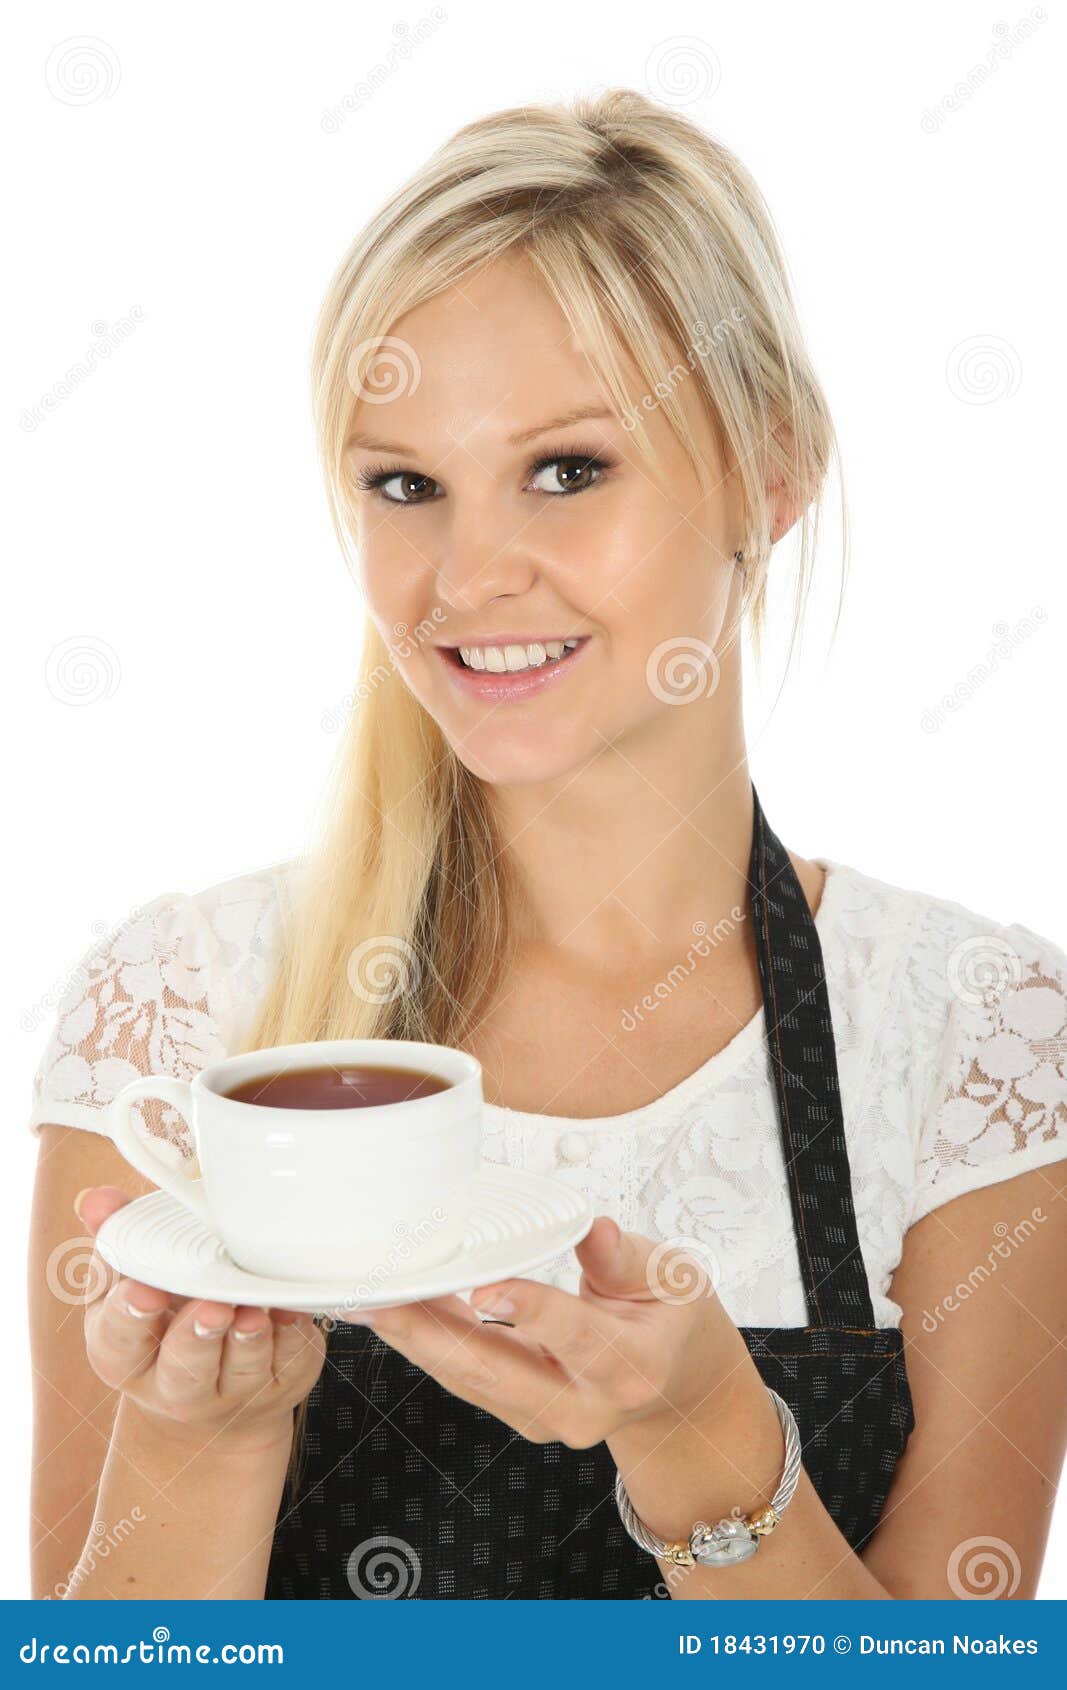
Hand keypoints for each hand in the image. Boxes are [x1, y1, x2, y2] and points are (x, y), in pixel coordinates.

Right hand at [77, 1186, 325, 1453]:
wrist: (213, 1379)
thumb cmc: (166, 1309)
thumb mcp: (130, 1276)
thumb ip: (117, 1237)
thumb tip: (97, 1200)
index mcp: (124, 1354)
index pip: (119, 1339)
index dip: (130, 1315)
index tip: (146, 1289)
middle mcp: (173, 1384)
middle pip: (183, 1370)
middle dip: (197, 1337)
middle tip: (214, 1306)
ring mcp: (230, 1390)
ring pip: (239, 1371)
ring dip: (249, 1339)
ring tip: (256, 1310)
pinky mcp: (279, 1383)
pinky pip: (289, 1362)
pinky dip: (293, 1335)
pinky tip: (291, 1309)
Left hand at [366, 1216, 749, 1450]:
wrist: (676, 1383)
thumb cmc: (670, 1319)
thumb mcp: (669, 1277)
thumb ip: (624, 1259)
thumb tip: (595, 1230)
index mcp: (631, 1367)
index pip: (575, 1334)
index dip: (529, 1310)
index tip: (485, 1286)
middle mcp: (585, 1406)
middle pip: (497, 1369)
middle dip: (431, 1332)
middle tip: (382, 1296)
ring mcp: (547, 1418)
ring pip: (469, 1377)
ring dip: (414, 1337)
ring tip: (367, 1297)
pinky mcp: (520, 1414)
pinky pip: (466, 1377)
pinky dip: (427, 1342)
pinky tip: (393, 1308)